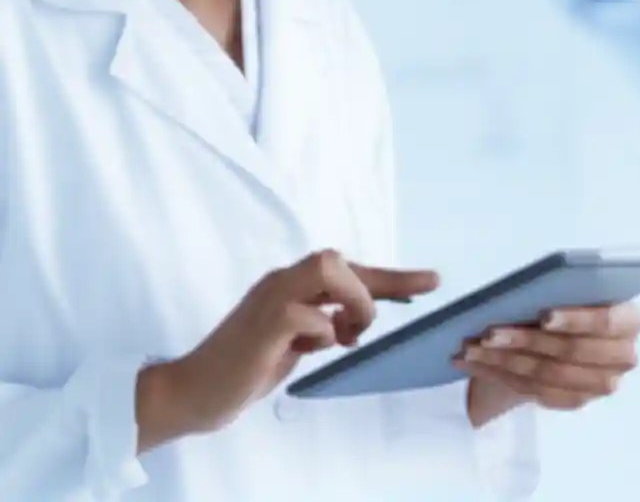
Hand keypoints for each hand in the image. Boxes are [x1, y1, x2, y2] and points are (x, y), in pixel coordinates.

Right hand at [146, 250, 438, 444]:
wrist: (196, 390)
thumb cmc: (247, 366)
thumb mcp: (297, 340)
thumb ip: (324, 323)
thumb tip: (356, 321)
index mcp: (291, 284)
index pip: (349, 270)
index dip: (392, 276)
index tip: (432, 281)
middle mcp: (282, 281)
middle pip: (339, 260)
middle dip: (375, 286)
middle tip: (372, 323)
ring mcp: (272, 297)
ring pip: (330, 268)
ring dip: (351, 305)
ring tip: (342, 338)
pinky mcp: (266, 322)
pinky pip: (312, 315)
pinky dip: (323, 335)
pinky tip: (305, 352)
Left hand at [455, 302, 639, 422]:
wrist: (568, 331)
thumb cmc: (570, 298)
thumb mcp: (571, 286)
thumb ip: (560, 286)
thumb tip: (525, 292)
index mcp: (630, 319)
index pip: (607, 321)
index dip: (576, 320)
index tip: (544, 315)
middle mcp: (623, 355)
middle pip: (571, 352)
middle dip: (526, 341)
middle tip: (489, 332)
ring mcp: (601, 383)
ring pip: (548, 375)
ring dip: (504, 360)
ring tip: (471, 347)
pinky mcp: (576, 400)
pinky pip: (536, 393)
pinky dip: (501, 375)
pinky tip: (474, 363)